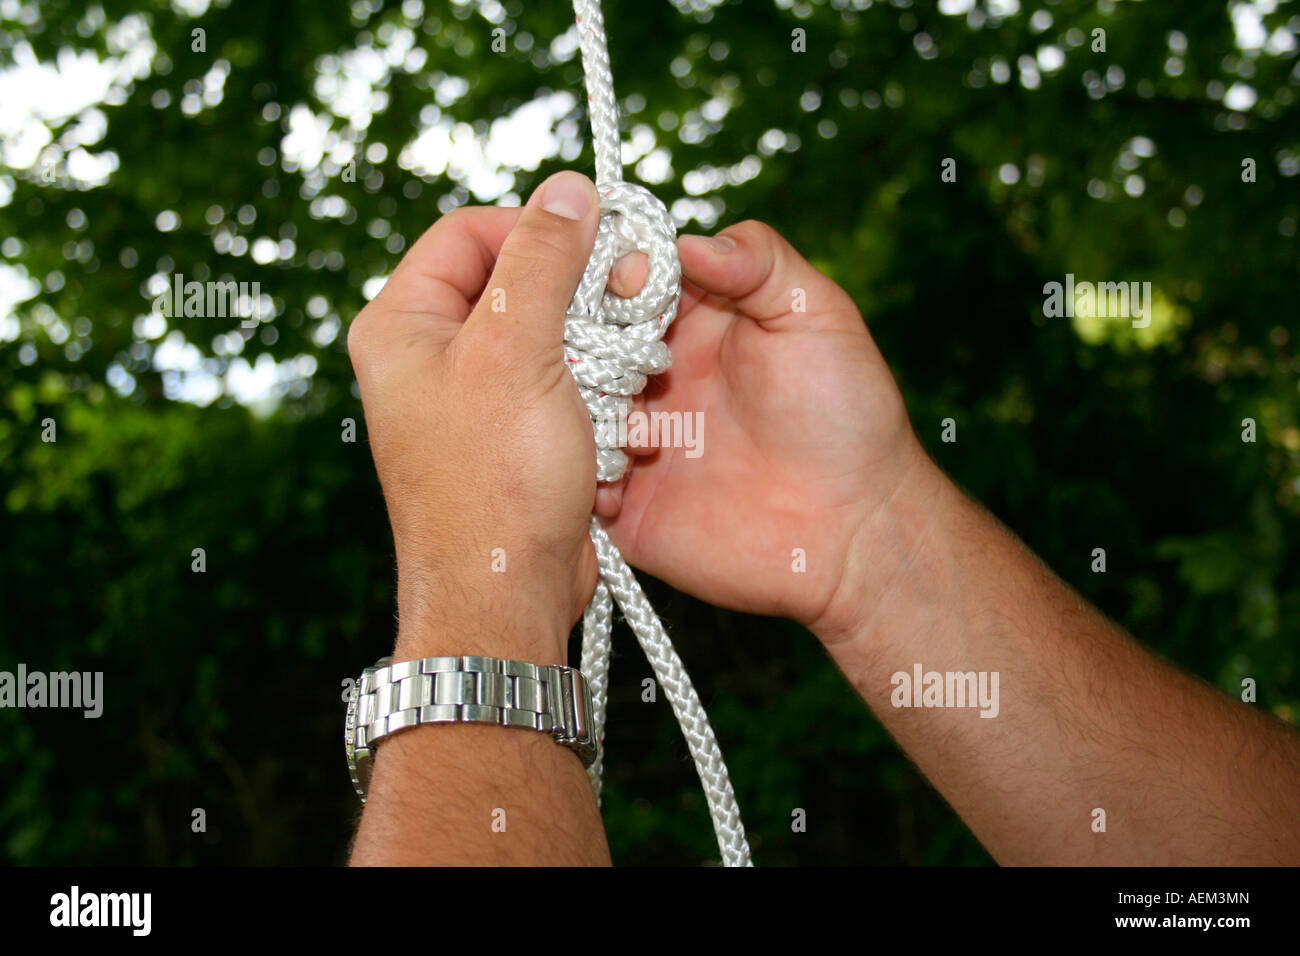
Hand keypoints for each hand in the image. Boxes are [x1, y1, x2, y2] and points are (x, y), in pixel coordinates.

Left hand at [347, 172, 602, 662]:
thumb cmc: (494, 480)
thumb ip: (542, 261)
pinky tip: (613, 416)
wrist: (505, 594)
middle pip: (514, 280)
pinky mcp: (512, 433)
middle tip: (627, 302)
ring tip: (620, 373)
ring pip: (549, 333)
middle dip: (578, 294)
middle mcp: (429, 355)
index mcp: (402, 323)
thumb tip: (568, 188)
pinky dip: (595, 390)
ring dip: (595, 347)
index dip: (536, 228)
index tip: (599, 240)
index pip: (468, 232)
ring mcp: (472, 397)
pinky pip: (562, 383)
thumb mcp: (516, 352)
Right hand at [599, 220, 928, 640]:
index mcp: (688, 321)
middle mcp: (649, 375)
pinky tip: (616, 471)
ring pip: (563, 409)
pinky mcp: (624, 503)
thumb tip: (686, 241)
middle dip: (573, 339)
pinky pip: (572, 483)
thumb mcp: (814, 315)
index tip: (619, 282)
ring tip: (615, 417)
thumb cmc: (848, 414)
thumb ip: (758, 262)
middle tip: (598, 353)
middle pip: (577, 340)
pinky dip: (576, 474)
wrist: (856, 530)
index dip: (607, 271)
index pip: (620, 278)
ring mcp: (631, 440)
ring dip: (574, 408)